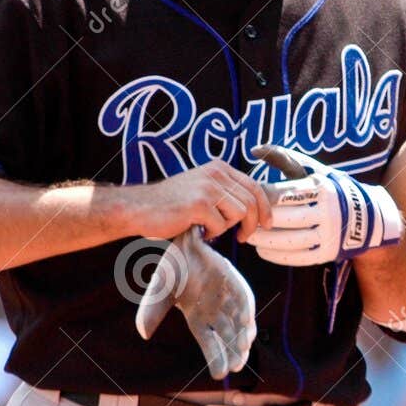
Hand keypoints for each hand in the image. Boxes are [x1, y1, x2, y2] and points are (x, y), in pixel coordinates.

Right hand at [126, 161, 271, 241]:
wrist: (139, 207)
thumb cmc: (171, 203)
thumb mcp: (202, 188)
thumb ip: (225, 192)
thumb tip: (254, 209)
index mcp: (219, 167)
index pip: (254, 186)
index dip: (264, 207)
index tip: (266, 223)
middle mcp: (215, 173)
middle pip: (251, 202)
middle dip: (252, 223)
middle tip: (244, 237)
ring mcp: (207, 188)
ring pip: (239, 213)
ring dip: (228, 227)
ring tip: (211, 229)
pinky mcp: (199, 204)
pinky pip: (220, 225)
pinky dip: (212, 233)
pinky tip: (199, 231)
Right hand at [135, 228, 255, 377]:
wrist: (182, 240)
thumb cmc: (172, 268)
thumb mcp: (160, 293)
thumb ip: (152, 312)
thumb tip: (144, 334)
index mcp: (198, 318)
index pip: (209, 343)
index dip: (215, 359)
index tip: (219, 374)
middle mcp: (216, 311)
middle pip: (227, 337)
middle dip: (232, 352)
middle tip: (235, 367)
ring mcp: (226, 297)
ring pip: (238, 322)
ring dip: (241, 335)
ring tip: (242, 349)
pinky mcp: (234, 282)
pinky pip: (242, 299)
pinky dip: (244, 311)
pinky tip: (245, 323)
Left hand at [246, 144, 402, 265]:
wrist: (367, 217)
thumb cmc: (331, 188)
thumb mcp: (313, 169)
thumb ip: (284, 157)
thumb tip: (254, 150)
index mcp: (322, 187)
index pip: (283, 193)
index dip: (261, 197)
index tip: (247, 198)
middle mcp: (328, 211)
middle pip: (284, 218)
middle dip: (259, 220)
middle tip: (242, 220)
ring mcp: (330, 233)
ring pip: (290, 240)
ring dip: (265, 240)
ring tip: (250, 237)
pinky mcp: (328, 252)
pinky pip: (299, 257)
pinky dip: (278, 255)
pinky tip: (263, 251)